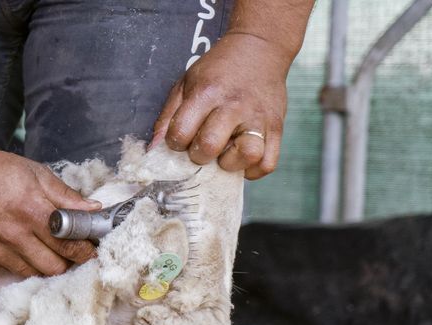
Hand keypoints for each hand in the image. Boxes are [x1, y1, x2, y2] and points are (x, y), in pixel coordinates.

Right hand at [0, 142, 100, 276]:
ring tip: (49, 251)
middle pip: (54, 267)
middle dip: (68, 262)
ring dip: (45, 265)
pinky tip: (19, 246)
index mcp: (30, 210)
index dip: (86, 250)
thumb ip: (64, 195)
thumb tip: (93, 210)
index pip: (69, 243)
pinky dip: (20, 261)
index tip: (91, 248)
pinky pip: (9, 268)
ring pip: (33, 272)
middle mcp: (12, 234)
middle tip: (73, 252)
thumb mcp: (33, 172)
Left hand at [152, 32, 294, 179]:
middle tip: (202, 147)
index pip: (181, 133)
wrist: (260, 48)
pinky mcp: (277, 127)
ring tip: (225, 154)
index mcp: (207, 94)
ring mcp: (259, 118)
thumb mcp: (185, 84)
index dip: (175, 142)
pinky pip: (268, 163)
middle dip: (199, 155)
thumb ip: (167, 118)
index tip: (181, 137)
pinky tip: (242, 160)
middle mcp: (234, 106)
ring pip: (248, 155)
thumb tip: (153, 150)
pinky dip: (254, 169)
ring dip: (231, 164)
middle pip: (210, 146)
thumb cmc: (218, 70)